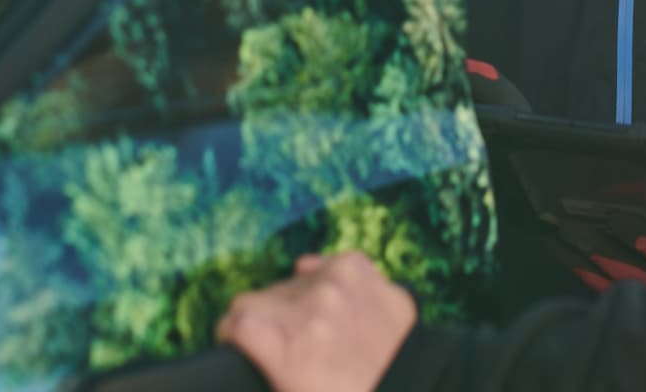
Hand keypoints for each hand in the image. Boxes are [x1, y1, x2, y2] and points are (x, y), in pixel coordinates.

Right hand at [216, 252, 416, 391]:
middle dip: (263, 323)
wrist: (414, 387)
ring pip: (288, 283)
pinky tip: (332, 306)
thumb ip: (266, 366)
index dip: (232, 336)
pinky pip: (321, 266)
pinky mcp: (359, 269)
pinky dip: (320, 281)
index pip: (233, 321)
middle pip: (256, 300)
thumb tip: (242, 345)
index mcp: (288, 348)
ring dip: (294, 305)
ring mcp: (337, 284)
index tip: (238, 345)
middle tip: (284, 347)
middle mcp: (311, 308)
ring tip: (317, 332)